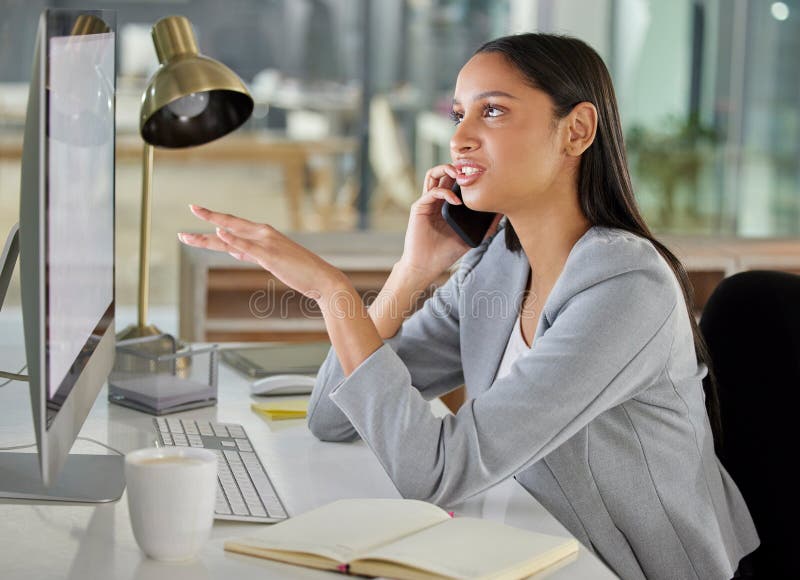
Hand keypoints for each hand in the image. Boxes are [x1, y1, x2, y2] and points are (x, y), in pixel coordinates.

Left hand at [178, 205, 345, 300]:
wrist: (322, 278)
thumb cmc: (299, 271)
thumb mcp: (271, 260)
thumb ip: (251, 253)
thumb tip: (234, 251)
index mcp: (264, 234)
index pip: (234, 225)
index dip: (214, 220)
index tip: (198, 213)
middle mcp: (264, 233)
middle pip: (230, 225)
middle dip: (208, 218)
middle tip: (192, 207)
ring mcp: (267, 243)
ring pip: (232, 235)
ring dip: (209, 233)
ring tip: (187, 233)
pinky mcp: (270, 256)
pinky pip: (247, 246)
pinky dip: (233, 239)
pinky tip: (219, 233)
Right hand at [399, 164, 499, 280]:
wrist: (425, 267)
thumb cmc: (445, 253)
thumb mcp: (470, 238)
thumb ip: (485, 227)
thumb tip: (502, 216)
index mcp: (446, 203)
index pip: (455, 179)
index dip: (466, 172)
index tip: (482, 172)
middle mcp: (436, 200)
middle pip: (444, 171)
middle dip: (457, 165)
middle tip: (471, 168)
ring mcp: (427, 202)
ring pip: (433, 175)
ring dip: (446, 169)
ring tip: (460, 174)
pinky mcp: (419, 208)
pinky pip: (431, 192)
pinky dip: (445, 193)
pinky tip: (457, 202)